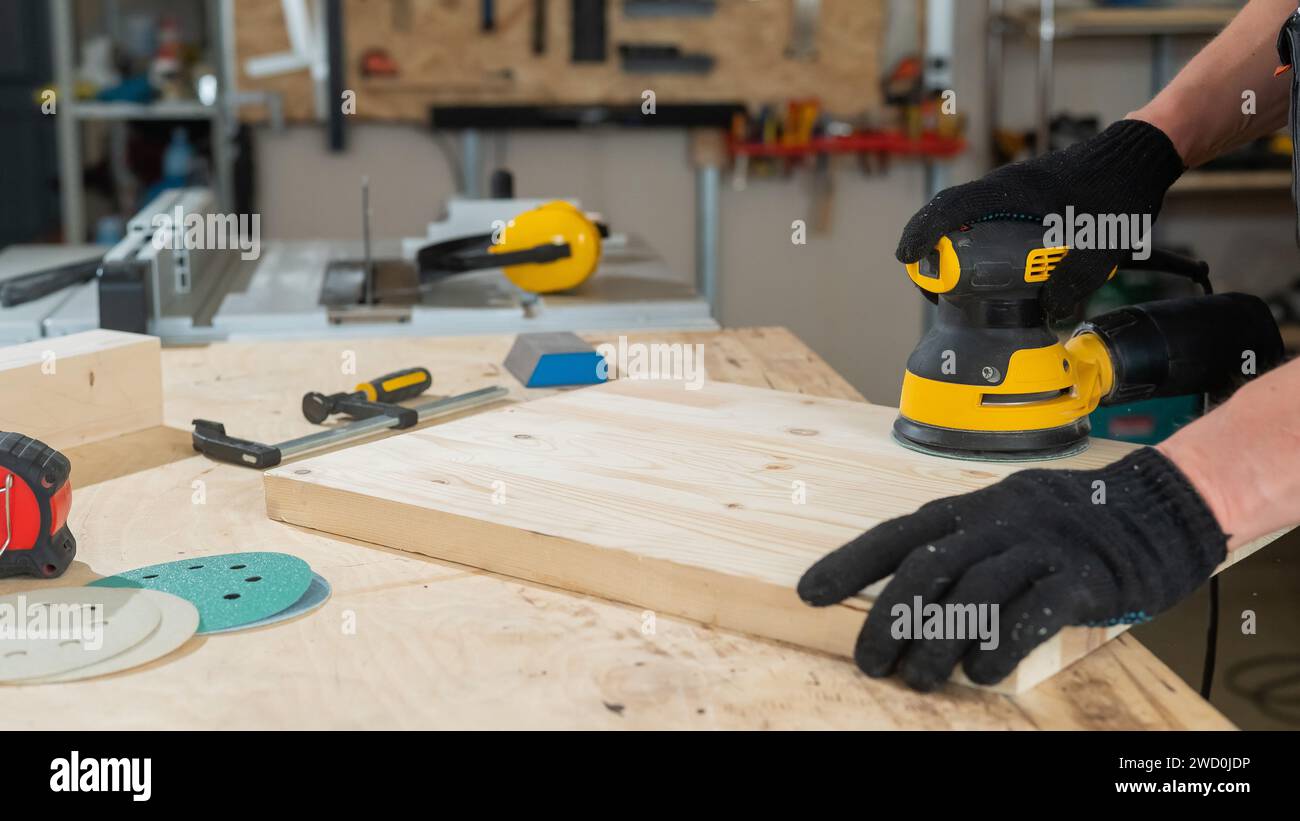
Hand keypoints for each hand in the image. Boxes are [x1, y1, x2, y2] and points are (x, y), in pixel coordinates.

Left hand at [797, 448, 1225, 690]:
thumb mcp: (1000, 520)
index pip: (897, 533)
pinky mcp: (1081, 578)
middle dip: (888, 619)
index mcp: (970, 507)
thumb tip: (896, 601)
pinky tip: (982, 674)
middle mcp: (998, 522)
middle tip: (871, 662)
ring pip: (972, 594)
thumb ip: (954, 550)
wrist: (1154, 511)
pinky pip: (1032, 615)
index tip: (811, 592)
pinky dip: (1000, 648)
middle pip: (927, 567)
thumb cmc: (1062, 525)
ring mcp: (1040, 547)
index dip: (850, 562)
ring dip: (937, 644)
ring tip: (919, 680)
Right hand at [897, 120, 1185, 318]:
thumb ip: (1075, 279)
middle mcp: (1006, 188)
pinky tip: (992, 267)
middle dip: (930, 248)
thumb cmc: (1120, 189)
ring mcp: (1014, 191)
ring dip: (952, 246)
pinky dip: (976, 241)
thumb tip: (1047, 310)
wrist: (1139, 155)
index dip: (922, 231)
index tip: (906, 256)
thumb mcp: (1103, 242)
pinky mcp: (1025, 197)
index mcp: (1013, 192)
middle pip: (949, 214)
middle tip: (930, 283)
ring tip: (955, 281)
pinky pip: (988, 217)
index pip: (951, 207)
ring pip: (967, 216)